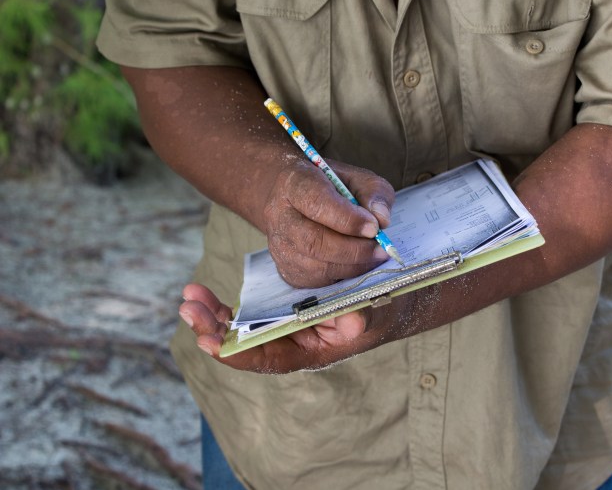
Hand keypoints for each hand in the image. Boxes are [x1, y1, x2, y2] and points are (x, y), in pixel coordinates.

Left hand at [179, 283, 401, 372]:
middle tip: (189, 311)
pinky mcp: (275, 313)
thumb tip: (348, 319)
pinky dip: (221, 305)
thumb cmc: (377, 308)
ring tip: (189, 296)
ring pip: (237, 329)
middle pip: (244, 345)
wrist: (380, 299)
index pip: (270, 360)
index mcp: (309, 352)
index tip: (215, 346)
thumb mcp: (373, 312)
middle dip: (214, 330)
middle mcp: (289, 345)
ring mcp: (279, 330)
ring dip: (210, 315)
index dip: (242, 355)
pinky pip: (242, 314)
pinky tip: (200, 294)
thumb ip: (359, 316)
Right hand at [261, 157, 395, 287]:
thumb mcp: (357, 178)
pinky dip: (343, 276)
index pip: (316, 203)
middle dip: (353, 250)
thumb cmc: (331, 186)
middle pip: (313, 241)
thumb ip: (374, 192)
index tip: (374, 227)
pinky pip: (317, 281)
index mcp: (295, 183)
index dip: (347, 219)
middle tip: (380, 249)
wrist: (296, 199)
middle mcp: (279, 215)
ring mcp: (279, 246)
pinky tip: (356, 264)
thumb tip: (381, 220)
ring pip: (316, 266)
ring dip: (352, 266)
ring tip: (373, 256)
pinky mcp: (287, 269)